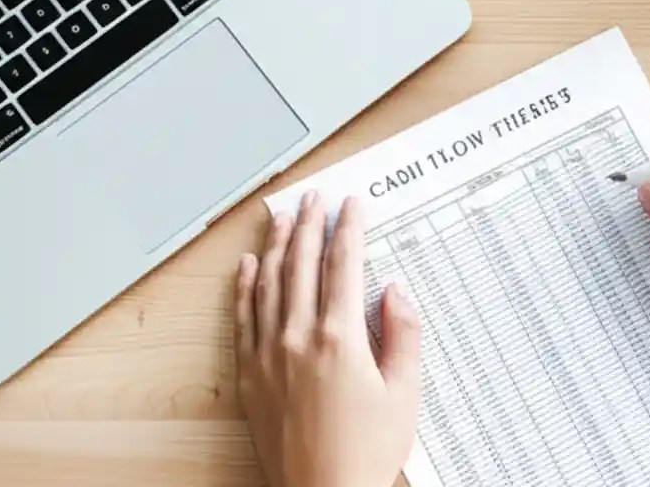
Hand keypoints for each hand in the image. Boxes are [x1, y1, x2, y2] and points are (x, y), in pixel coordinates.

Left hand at [235, 193, 421, 486]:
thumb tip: (394, 291)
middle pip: (302, 264)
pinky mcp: (251, 375)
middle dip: (310, 224)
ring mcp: (269, 355)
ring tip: (283, 217)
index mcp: (340, 338)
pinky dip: (246, 287)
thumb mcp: (405, 392)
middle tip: (315, 198)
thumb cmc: (366, 452)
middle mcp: (298, 338)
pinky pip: (244, 318)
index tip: (352, 205)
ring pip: (269, 283)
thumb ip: (404, 334)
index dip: (349, 228)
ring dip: (277, 245)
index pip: (344, 265)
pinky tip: (249, 266)